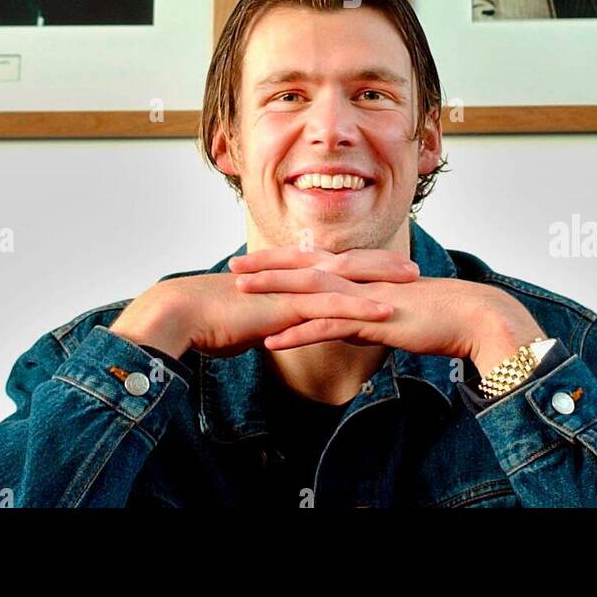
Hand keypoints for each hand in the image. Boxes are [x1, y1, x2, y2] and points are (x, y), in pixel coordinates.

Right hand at [108, 267, 398, 360]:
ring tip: (412, 283)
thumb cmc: (207, 319)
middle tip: (414, 269)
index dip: (360, 267)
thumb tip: (273, 331)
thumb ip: (265, 320)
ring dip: (381, 281)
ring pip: (346, 281)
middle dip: (381, 267)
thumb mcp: (245, 319)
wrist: (182, 313)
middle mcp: (292, 277)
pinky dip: (360, 308)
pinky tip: (385, 313)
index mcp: (284, 277)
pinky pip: (330, 307)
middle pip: (346, 266)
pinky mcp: (287, 306)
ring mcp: (291, 289)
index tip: (386, 268)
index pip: (330, 267)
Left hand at [231, 248, 544, 374]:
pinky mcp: (372, 321)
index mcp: (365, 276)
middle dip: (266, 267)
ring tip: (240, 292)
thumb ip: (368, 315)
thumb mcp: (395, 313)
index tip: (254, 260)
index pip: (316, 262)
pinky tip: (273, 342)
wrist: (473, 315)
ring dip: (272, 292)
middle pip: (304, 270)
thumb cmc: (440, 317)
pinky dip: (298, 334)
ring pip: (310, 292)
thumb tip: (349, 322)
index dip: (283, 260)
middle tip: (232, 266)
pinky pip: (329, 327)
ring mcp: (364, 299)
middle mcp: (360, 281)